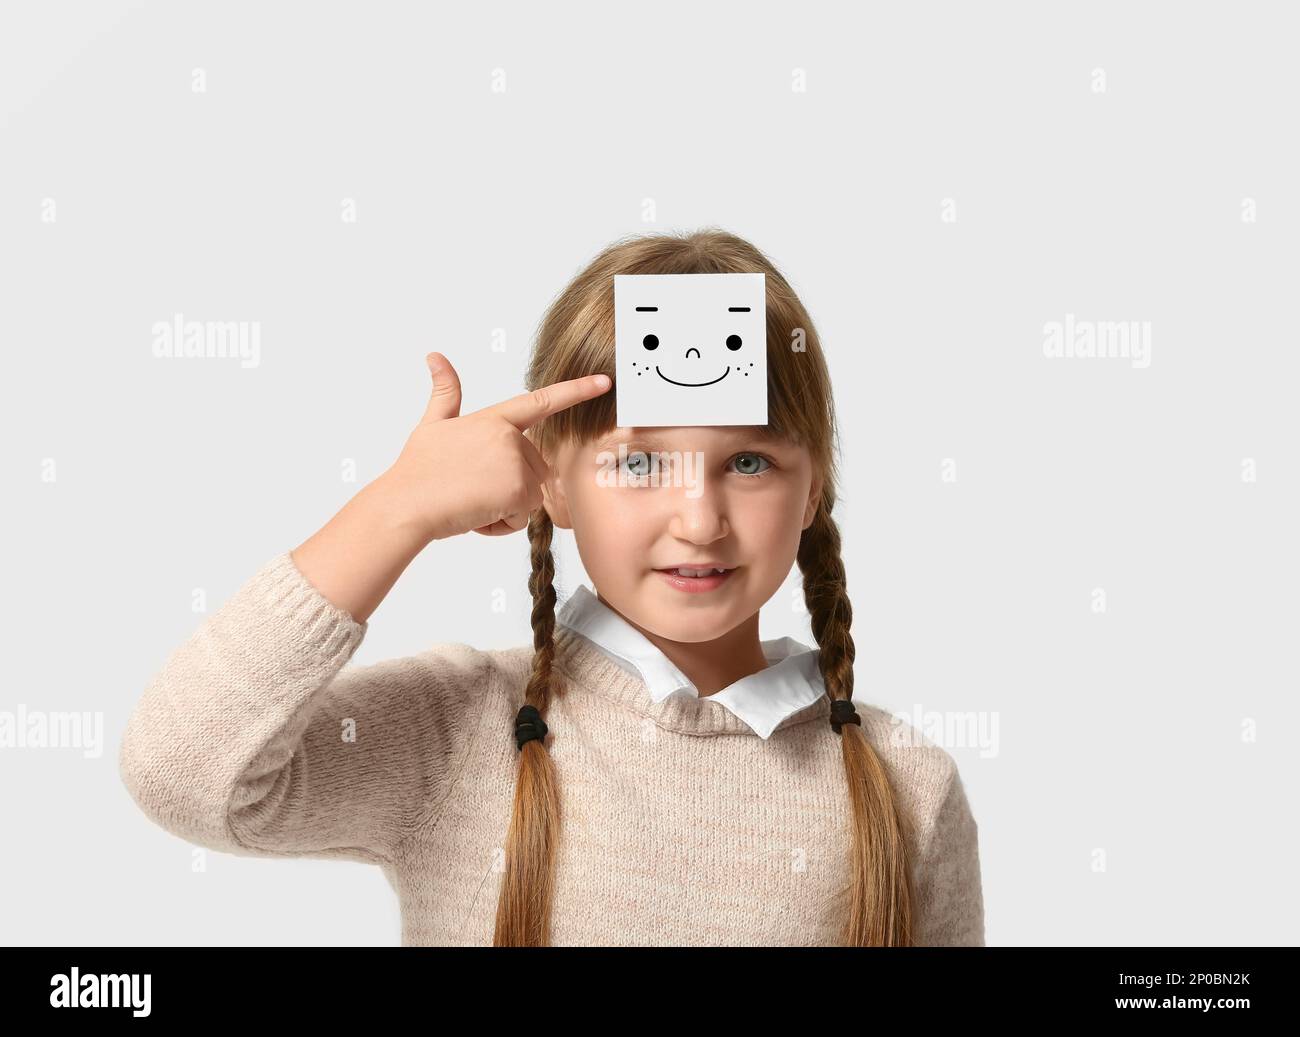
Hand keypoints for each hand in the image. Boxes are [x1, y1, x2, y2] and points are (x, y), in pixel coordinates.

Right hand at [378, 352, 611, 541]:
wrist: (406, 505)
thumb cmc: (417, 471)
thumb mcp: (432, 425)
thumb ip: (445, 392)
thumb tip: (435, 356)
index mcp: (493, 418)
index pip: (541, 401)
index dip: (576, 390)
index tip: (604, 382)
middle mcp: (509, 436)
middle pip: (535, 468)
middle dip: (510, 487)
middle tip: (471, 491)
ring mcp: (515, 461)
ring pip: (531, 494)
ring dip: (505, 508)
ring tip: (471, 502)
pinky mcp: (519, 489)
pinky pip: (524, 515)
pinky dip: (502, 524)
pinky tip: (476, 515)